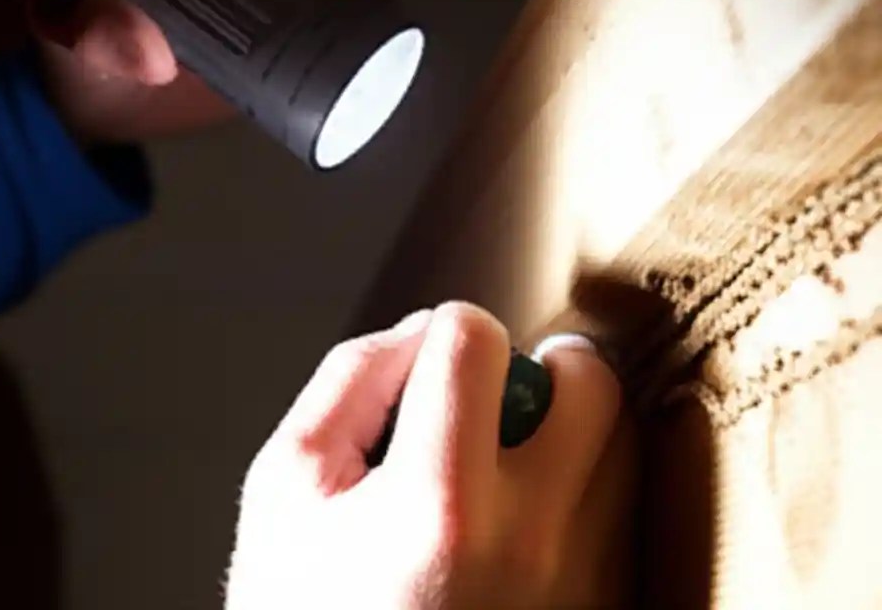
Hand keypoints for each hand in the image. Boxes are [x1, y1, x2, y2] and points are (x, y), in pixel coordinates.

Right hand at [226, 302, 630, 609]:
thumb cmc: (306, 608)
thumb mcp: (286, 488)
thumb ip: (348, 383)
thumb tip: (423, 330)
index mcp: (439, 505)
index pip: (479, 343)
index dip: (447, 330)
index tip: (431, 366)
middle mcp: (531, 546)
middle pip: (594, 388)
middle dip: (547, 365)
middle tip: (506, 389)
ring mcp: (579, 588)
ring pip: (625, 450)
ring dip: (573, 428)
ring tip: (512, 456)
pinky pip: (625, 517)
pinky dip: (583, 492)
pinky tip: (525, 515)